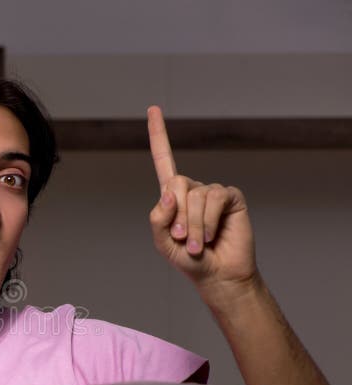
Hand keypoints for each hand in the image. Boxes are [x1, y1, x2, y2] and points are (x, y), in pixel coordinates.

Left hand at [147, 106, 258, 299]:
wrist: (217, 275)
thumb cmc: (189, 260)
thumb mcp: (162, 242)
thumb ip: (158, 218)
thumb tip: (169, 190)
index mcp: (173, 196)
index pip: (163, 160)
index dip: (158, 135)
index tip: (153, 108)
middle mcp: (193, 189)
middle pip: (176, 183)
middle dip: (177, 215)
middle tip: (183, 239)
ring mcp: (212, 192)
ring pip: (195, 195)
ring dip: (193, 225)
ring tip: (197, 245)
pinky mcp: (231, 197)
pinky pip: (214, 198)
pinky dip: (208, 221)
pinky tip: (211, 237)